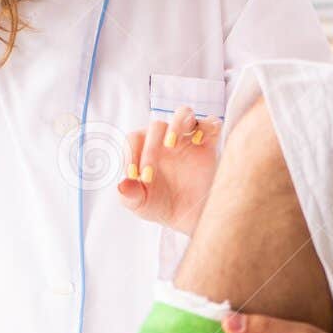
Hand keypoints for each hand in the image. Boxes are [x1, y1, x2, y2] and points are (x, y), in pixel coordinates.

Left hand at [117, 104, 222, 233]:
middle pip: (157, 126)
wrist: (190, 218)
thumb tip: (121, 185)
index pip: (134, 137)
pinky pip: (211, 124)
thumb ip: (129, 196)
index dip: (130, 153)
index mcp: (145, 148)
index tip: (133, 176)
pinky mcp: (209, 144)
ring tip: (171, 144)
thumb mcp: (142, 205)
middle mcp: (166, 140)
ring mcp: (188, 140)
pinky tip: (200, 142)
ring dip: (177, 124)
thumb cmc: (162, 206)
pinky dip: (207, 126)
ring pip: (184, 113)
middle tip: (148, 175)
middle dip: (150, 147)